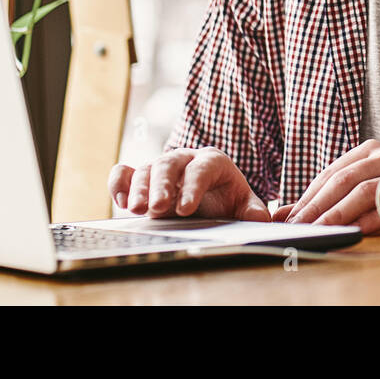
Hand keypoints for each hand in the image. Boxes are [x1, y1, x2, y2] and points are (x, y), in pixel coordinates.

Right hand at [108, 147, 270, 220]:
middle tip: (157, 209)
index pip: (202, 168)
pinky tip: (120, 202)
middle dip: (162, 186)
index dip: (193, 186)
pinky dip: (119, 184)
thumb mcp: (243, 204)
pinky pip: (124, 173)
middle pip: (170, 164)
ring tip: (137, 210)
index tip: (186, 208)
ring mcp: (161, 167)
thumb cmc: (226, 199)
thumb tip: (261, 219)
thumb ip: (252, 210)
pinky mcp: (141, 177)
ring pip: (146, 169)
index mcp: (212, 162)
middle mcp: (184, 160)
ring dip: (139, 188)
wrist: (210, 197)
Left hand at [284, 140, 379, 232]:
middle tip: (300, 226)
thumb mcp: (367, 193)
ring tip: (321, 231)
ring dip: (339, 214)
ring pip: (366, 192)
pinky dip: (371, 220)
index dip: (309, 195)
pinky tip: (355, 232)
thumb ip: (330, 200)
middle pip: (346, 180)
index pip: (333, 172)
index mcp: (371, 149)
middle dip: (319, 205)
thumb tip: (284, 213)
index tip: (290, 217)